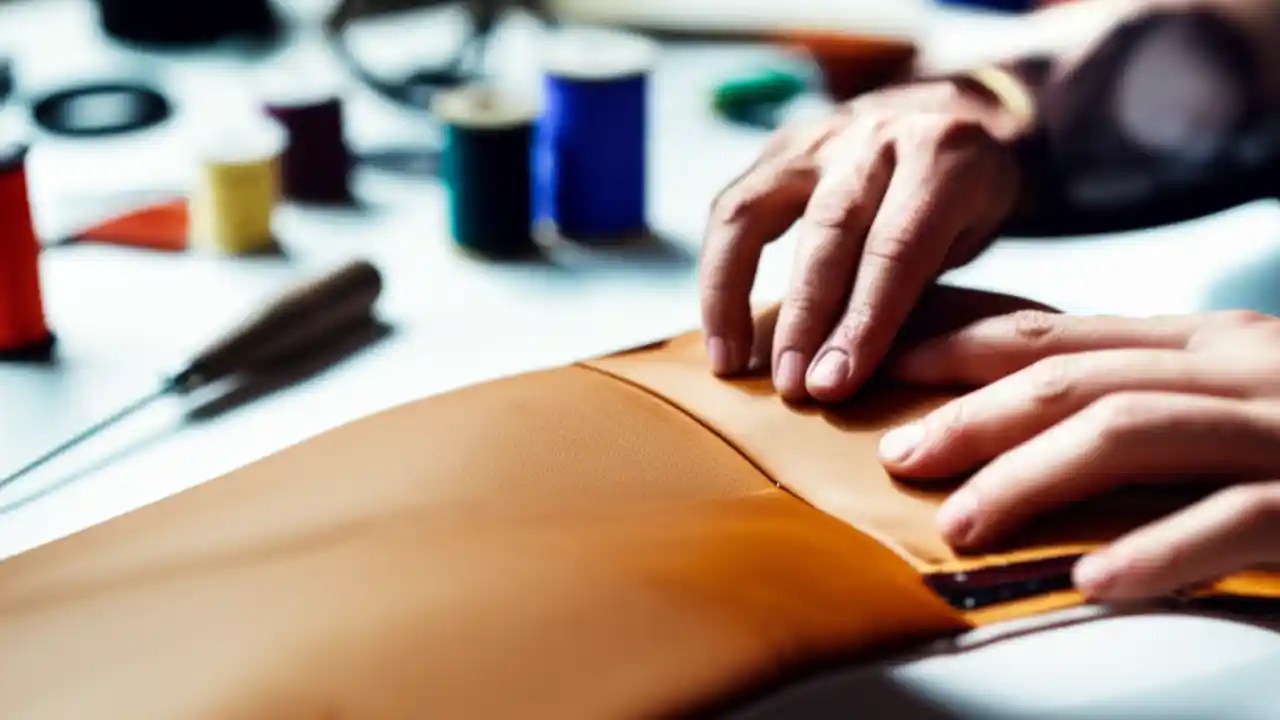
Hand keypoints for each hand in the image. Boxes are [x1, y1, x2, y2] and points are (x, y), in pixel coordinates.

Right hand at [700, 80, 1024, 402]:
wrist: (948, 112)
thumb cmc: (963, 196)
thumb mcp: (974, 233)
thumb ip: (921, 283)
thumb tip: (853, 365)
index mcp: (942, 156)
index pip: (896, 248)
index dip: (863, 322)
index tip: (834, 385)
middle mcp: (874, 137)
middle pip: (829, 231)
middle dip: (805, 317)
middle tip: (792, 387)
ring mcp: (817, 138)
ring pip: (754, 211)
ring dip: (733, 293)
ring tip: (729, 361)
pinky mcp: (775, 149)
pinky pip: (730, 210)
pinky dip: (716, 274)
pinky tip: (721, 332)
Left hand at [880, 307, 1279, 600]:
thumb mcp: (1237, 395)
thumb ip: (1153, 399)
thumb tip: (1038, 430)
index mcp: (1206, 345)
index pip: (1061, 336)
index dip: (965, 349)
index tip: (892, 367)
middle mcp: (1233, 372)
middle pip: (1076, 381)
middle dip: (973, 418)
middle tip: (899, 456)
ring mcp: (1276, 430)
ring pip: (1128, 433)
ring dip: (1029, 478)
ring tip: (959, 523)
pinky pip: (1230, 519)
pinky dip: (1153, 549)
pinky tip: (1089, 578)